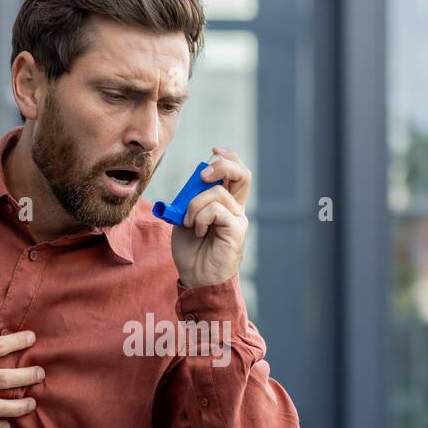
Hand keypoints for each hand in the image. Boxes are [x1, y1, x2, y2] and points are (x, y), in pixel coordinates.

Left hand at [171, 146, 249, 288]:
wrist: (195, 278)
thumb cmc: (191, 251)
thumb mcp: (185, 218)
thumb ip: (190, 198)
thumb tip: (195, 180)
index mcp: (226, 203)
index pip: (236, 172)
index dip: (228, 157)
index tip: (214, 150)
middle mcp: (236, 209)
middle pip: (242, 173)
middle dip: (222, 166)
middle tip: (202, 176)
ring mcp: (238, 219)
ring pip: (217, 193)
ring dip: (195, 205)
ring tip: (189, 223)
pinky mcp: (237, 231)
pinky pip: (216, 211)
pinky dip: (200, 218)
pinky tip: (197, 231)